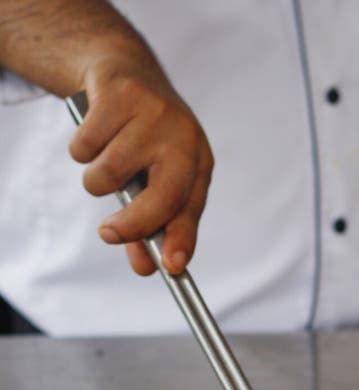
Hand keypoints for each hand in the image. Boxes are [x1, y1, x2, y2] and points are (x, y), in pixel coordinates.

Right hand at [69, 66, 212, 275]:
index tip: (172, 267)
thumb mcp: (151, 182)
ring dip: (96, 181)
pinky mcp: (121, 95)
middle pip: (163, 196)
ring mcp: (155, 113)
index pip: (191, 208)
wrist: (124, 72)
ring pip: (110, 173)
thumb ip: (149, 226)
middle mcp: (183, 138)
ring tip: (102, 162)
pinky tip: (93, 134)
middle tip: (109, 234)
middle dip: (132, 225)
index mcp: (198, 162)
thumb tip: (146, 268)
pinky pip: (85, 147)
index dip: (182, 239)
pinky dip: (80, 150)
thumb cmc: (141, 140)